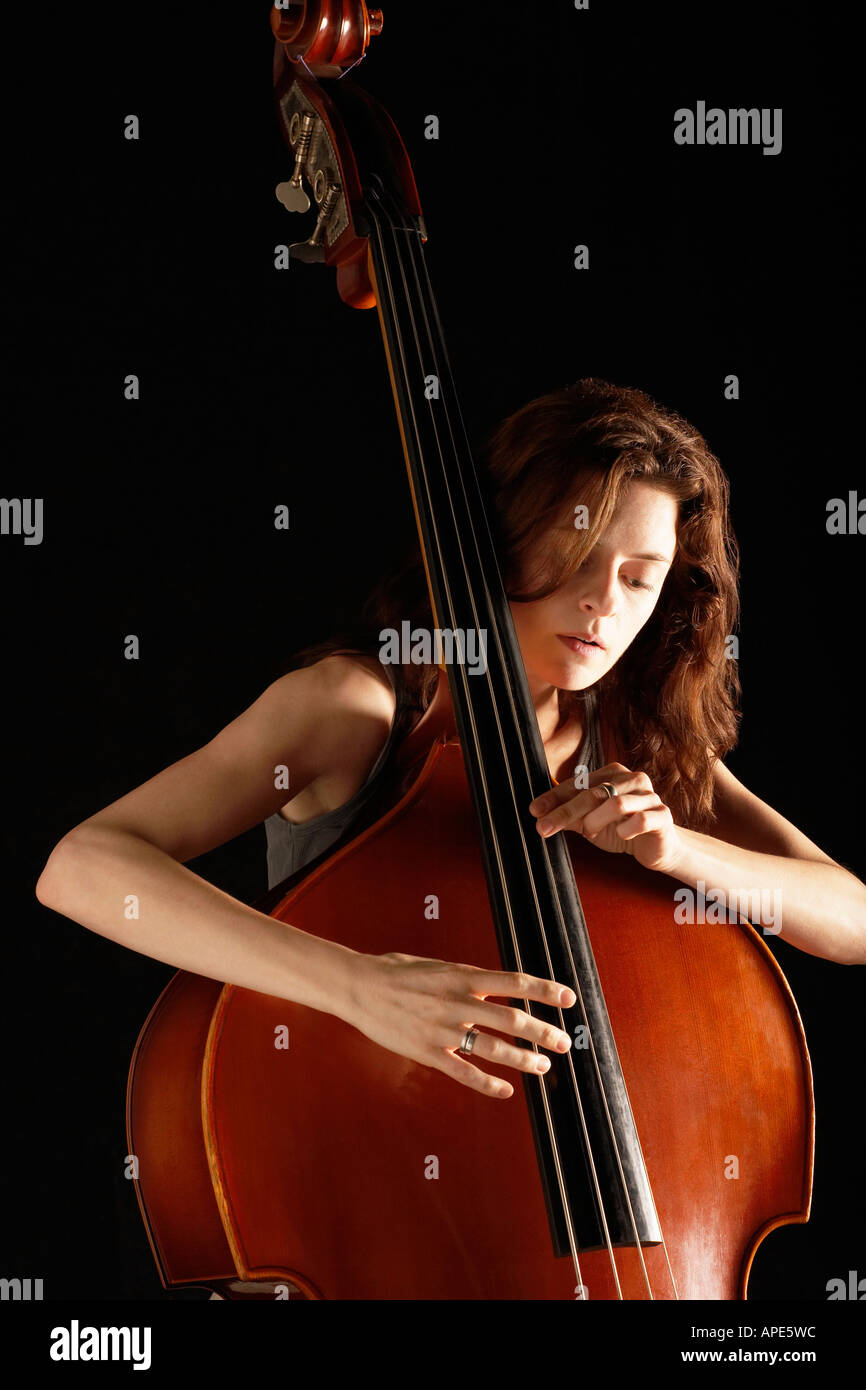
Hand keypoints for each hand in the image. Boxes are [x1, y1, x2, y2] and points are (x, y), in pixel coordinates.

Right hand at [345, 951, 575, 1099]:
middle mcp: (458, 1002)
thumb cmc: (399, 972)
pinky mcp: (427, 1052)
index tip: (568, 998)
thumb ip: (468, 978)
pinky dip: (487, 1084)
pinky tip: (505, 1091)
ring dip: (522, 1059)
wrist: (360, 987)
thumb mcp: (439, 966)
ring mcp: (443, 1029)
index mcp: (463, 976)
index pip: (514, 982)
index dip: (545, 990)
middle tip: (563, 1042)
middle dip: (542, 1032)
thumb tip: (496, 985)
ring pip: (493, 1049)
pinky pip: (463, 1072)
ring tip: (543, 1067)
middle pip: (511, 1019)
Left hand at [529, 761, 683, 874]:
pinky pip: (641, 819)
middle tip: (544, 827)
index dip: (554, 798)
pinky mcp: (662, 815)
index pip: (578, 783)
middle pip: (593, 793)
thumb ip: (570, 817)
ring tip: (590, 832)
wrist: (658, 846)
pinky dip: (626, 828)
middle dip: (565, 812)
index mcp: (613, 774)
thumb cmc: (622, 829)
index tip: (534, 811)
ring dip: (595, 820)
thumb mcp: (590, 823)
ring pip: (616, 803)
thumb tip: (539, 815)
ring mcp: (649, 796)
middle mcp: (632, 779)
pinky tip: (621, 834)